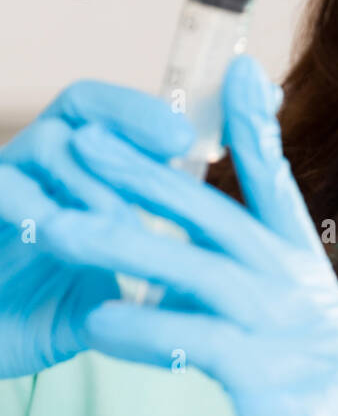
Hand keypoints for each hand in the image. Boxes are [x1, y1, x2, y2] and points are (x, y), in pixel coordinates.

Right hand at [0, 81, 194, 377]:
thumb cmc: (48, 307)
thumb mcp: (112, 275)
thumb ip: (159, 247)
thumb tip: (237, 234)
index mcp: (70, 168)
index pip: (105, 111)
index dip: (149, 109)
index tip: (195, 128)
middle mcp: (32, 165)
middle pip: (81, 110)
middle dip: (133, 121)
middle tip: (179, 143)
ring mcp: (1, 186)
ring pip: (47, 143)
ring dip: (98, 176)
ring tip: (131, 221)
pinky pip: (3, 191)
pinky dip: (41, 210)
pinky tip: (74, 235)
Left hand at [36, 54, 337, 415]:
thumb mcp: (307, 351)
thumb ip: (271, 303)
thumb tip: (217, 276)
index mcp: (311, 277)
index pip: (280, 184)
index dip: (257, 124)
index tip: (242, 66)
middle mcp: (304, 291)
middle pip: (213, 213)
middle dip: (139, 173)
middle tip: (81, 140)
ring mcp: (290, 333)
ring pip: (190, 266)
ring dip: (114, 241)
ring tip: (52, 224)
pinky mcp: (270, 384)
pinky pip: (192, 341)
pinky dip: (141, 326)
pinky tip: (96, 323)